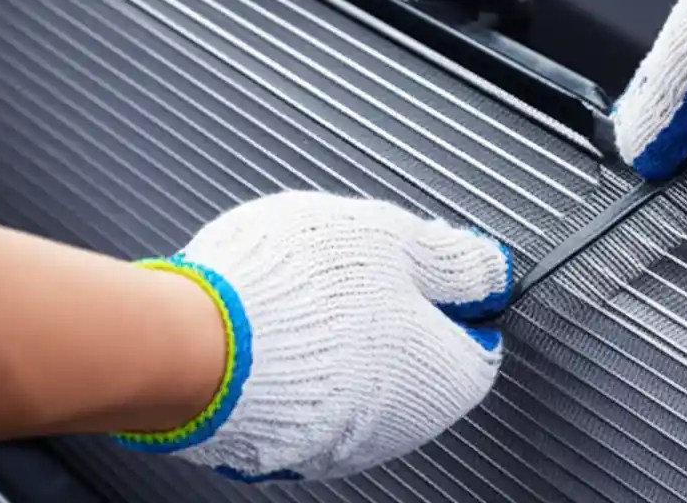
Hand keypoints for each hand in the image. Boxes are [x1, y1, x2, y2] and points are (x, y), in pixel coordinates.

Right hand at [115, 192, 510, 480]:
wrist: (193, 346)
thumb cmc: (299, 292)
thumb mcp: (394, 240)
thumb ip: (454, 257)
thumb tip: (493, 268)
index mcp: (446, 377)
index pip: (480, 340)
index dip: (459, 292)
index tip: (435, 265)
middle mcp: (403, 425)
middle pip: (418, 358)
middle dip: (395, 309)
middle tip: (359, 265)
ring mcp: (342, 443)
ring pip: (361, 375)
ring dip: (344, 334)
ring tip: (305, 289)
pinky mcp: (285, 446)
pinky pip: (310, 394)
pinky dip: (300, 359)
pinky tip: (272, 322)